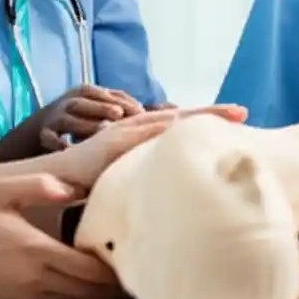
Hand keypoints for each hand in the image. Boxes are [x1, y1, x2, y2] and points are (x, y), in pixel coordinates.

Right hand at [0, 174, 126, 298]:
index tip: (130, 252)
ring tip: (121, 283)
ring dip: (102, 298)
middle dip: (117, 286)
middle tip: (137, 269)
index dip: (115, 267)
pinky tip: (89, 291)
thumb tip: (73, 187)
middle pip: (92, 293)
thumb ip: (38, 184)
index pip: (91, 269)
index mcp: (37, 251)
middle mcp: (38, 280)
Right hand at [36, 84, 146, 151]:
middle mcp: (71, 102)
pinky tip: (69, 151)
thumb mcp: (100, 109)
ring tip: (101, 132)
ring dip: (85, 125)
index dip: (122, 101)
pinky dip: (58, 144)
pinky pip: (49, 138)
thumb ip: (122, 109)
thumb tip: (157, 113)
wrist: (43, 127)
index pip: (106, 93)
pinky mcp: (44, 133)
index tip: (140, 110)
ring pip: (69, 119)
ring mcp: (56, 117)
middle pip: (87, 102)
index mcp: (87, 93)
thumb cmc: (82, 119)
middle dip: (103, 107)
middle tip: (119, 115)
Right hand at [53, 105, 247, 188]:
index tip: (237, 118)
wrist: (55, 178)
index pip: (179, 125)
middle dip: (212, 112)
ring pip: (168, 120)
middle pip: (180, 117)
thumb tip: (175, 188)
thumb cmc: (90, 182)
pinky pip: (143, 132)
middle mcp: (136, 128)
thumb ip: (148, 175)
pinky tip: (185, 124)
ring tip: (226, 113)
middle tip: (242, 110)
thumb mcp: (128, 176)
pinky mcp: (112, 142)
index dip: (206, 121)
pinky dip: (164, 127)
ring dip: (198, 115)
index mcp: (141, 137)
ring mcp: (124, 132)